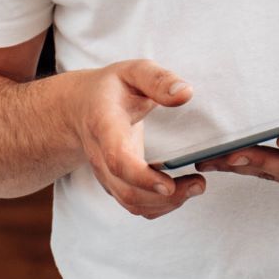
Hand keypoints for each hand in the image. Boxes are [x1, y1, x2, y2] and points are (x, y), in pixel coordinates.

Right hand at [66, 61, 203, 218]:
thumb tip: (186, 93)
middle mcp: (101, 157)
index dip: (142, 176)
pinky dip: (160, 206)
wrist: (80, 108)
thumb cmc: (111, 89)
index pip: (117, 159)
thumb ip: (157, 80)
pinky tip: (181, 191)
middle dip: (164, 197)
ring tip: (196, 187)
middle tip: (199, 184)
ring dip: (166, 204)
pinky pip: (135, 205)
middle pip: (127, 191)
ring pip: (131, 203)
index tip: (169, 183)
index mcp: (104, 126)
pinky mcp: (115, 184)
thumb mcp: (132, 72)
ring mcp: (107, 175)